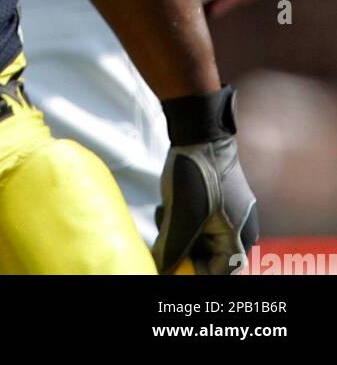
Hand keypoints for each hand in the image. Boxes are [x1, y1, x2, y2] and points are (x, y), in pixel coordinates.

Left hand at [153, 88, 257, 274]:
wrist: (199, 132)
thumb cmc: (194, 174)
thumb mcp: (181, 216)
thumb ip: (173, 248)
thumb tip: (162, 269)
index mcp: (240, 236)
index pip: (221, 271)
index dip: (195, 272)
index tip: (172, 265)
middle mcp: (242, 227)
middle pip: (212, 256)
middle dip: (185, 250)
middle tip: (163, 237)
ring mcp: (233, 211)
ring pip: (204, 237)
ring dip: (182, 233)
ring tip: (163, 214)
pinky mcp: (221, 198)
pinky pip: (202, 220)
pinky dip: (184, 219)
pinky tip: (168, 204)